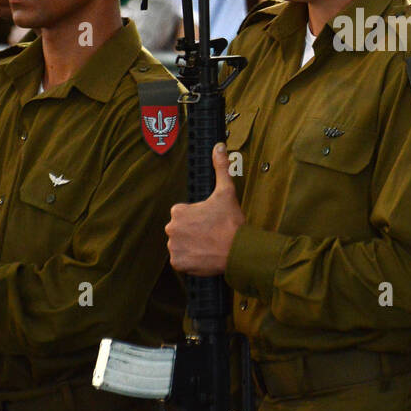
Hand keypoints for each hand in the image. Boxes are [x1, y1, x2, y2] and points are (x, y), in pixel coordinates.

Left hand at [166, 144, 242, 276]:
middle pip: (180, 229)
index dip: (197, 216)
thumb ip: (220, 167)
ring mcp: (174, 248)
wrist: (238, 250)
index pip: (182, 213)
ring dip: (191, 245)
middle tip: (210, 233)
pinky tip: (203, 255)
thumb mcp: (226, 191)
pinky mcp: (178, 263)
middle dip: (192, 231)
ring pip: (180, 244)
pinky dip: (190, 259)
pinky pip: (181, 260)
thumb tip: (219, 146)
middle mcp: (171, 229)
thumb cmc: (231, 222)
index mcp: (178, 212)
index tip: (210, 220)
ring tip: (208, 245)